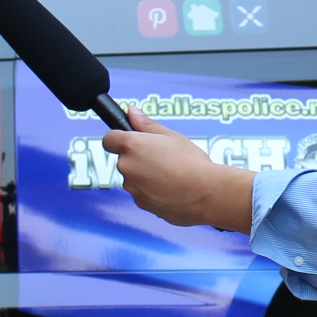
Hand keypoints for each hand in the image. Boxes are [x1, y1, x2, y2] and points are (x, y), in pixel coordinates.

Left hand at [104, 111, 253, 231]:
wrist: (207, 193)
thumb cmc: (192, 163)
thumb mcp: (172, 136)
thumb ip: (147, 124)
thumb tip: (132, 112)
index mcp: (132, 146)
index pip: (109, 139)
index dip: (118, 139)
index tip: (131, 140)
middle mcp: (127, 167)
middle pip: (124, 160)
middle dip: (139, 159)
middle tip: (163, 158)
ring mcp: (133, 188)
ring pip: (134, 179)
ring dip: (146, 176)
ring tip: (172, 175)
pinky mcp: (141, 204)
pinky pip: (143, 194)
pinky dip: (153, 192)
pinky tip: (173, 189)